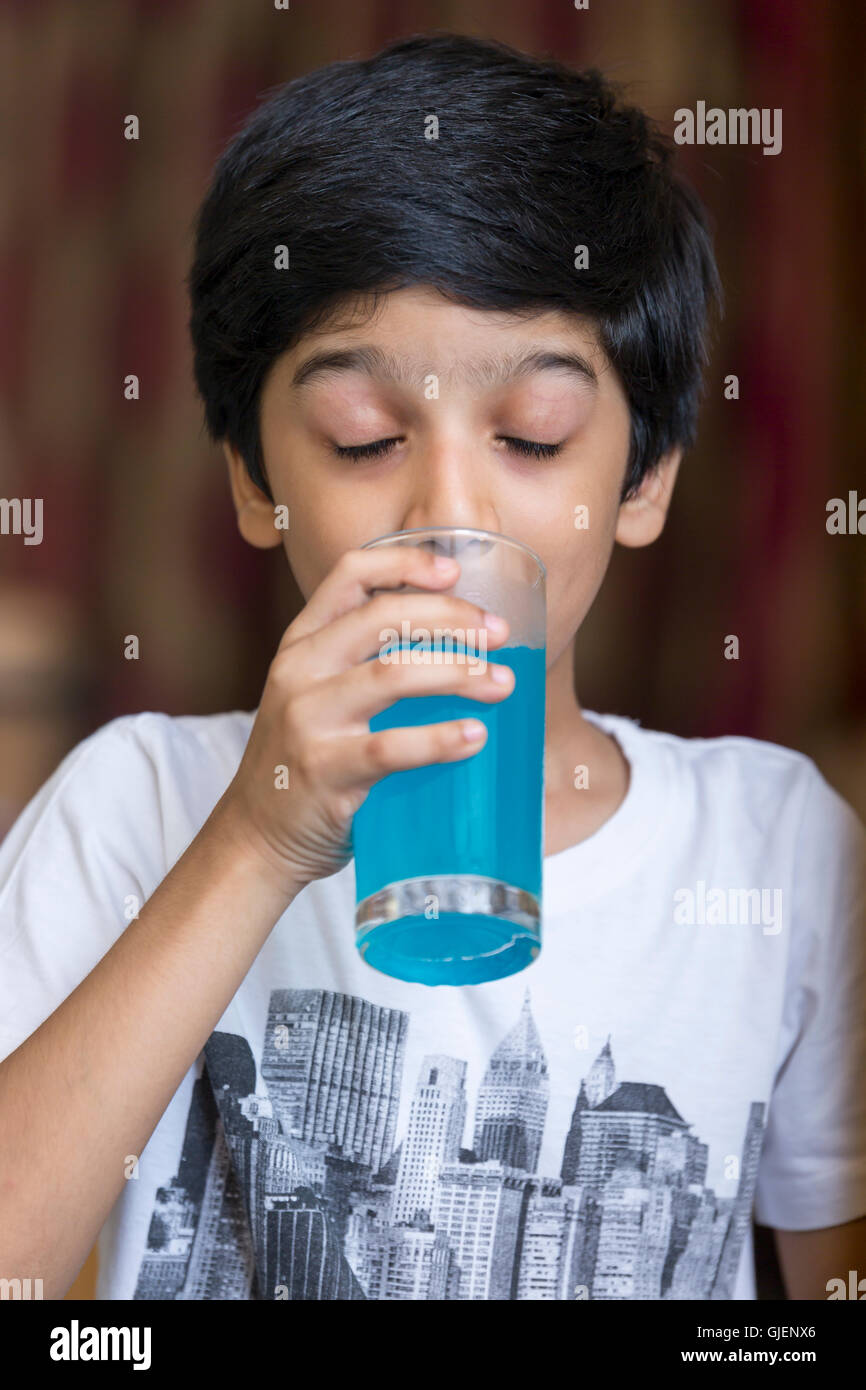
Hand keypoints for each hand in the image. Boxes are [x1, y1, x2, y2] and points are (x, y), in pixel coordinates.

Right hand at [218, 545, 513, 895]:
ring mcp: (307, 719)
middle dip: (451, 617)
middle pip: (383, 617)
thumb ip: (364, 664)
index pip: (350, 575)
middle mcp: (299, 670)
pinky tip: (474, 737)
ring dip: (458, 672)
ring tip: (502, 683)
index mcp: (301, 643)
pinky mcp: (323, 770)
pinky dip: (440, 739)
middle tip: (499, 634)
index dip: (405, 562)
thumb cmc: (308, 763)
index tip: (456, 570)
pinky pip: (390, 747)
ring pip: (392, 674)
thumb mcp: (318, 695)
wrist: (256, 838)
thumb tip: (460, 642)